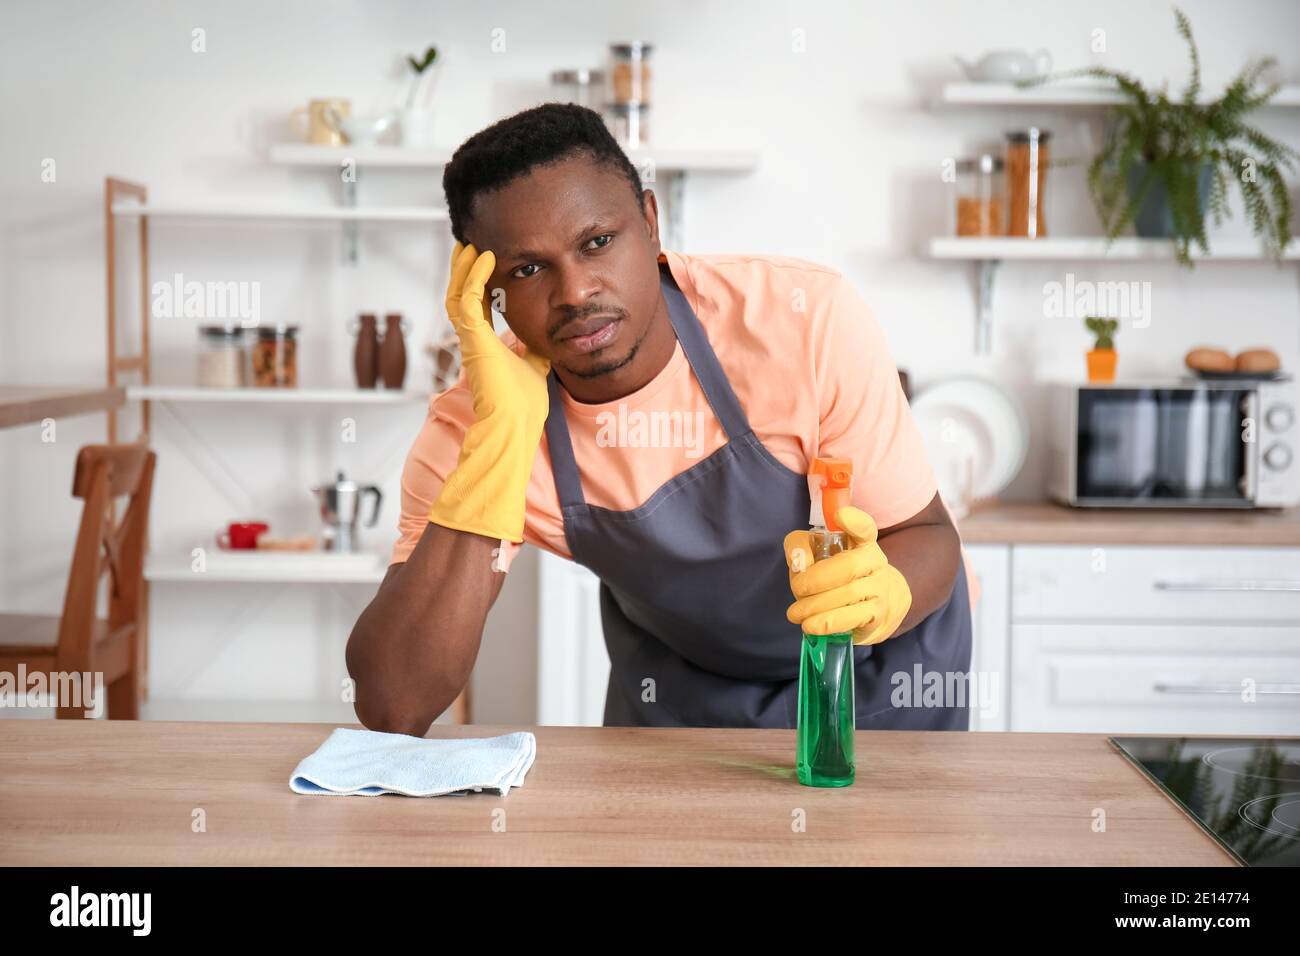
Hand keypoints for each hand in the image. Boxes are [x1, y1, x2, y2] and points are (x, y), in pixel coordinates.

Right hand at [443, 241, 549, 422]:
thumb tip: (549, 340)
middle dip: (463, 270)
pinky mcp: (472, 339)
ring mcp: (470, 339)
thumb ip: (535, 351)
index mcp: (485, 346)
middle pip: (460, 296)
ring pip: (457, 293)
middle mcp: (473, 340)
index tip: (484, 264)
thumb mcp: (535, 368)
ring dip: (463, 268)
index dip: (478, 285)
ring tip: (470, 245)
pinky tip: (484, 258)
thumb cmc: (523, 406)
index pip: (476, 307)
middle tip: (468, 245)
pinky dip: (475, 276)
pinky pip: (468, 299)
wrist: (515, 425)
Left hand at [783, 506, 912, 645]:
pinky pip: (852, 618)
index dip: (854, 521)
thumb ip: (799, 547)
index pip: (864, 527)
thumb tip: (797, 561)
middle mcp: (875, 562)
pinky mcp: (876, 615)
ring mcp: (878, 588)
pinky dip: (827, 622)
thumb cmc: (836, 575)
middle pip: (848, 566)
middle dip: (816, 579)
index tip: (840, 516)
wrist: (875, 606)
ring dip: (815, 605)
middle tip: (796, 589)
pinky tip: (809, 626)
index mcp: (862, 542)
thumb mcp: (815, 554)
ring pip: (848, 594)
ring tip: (795, 613)